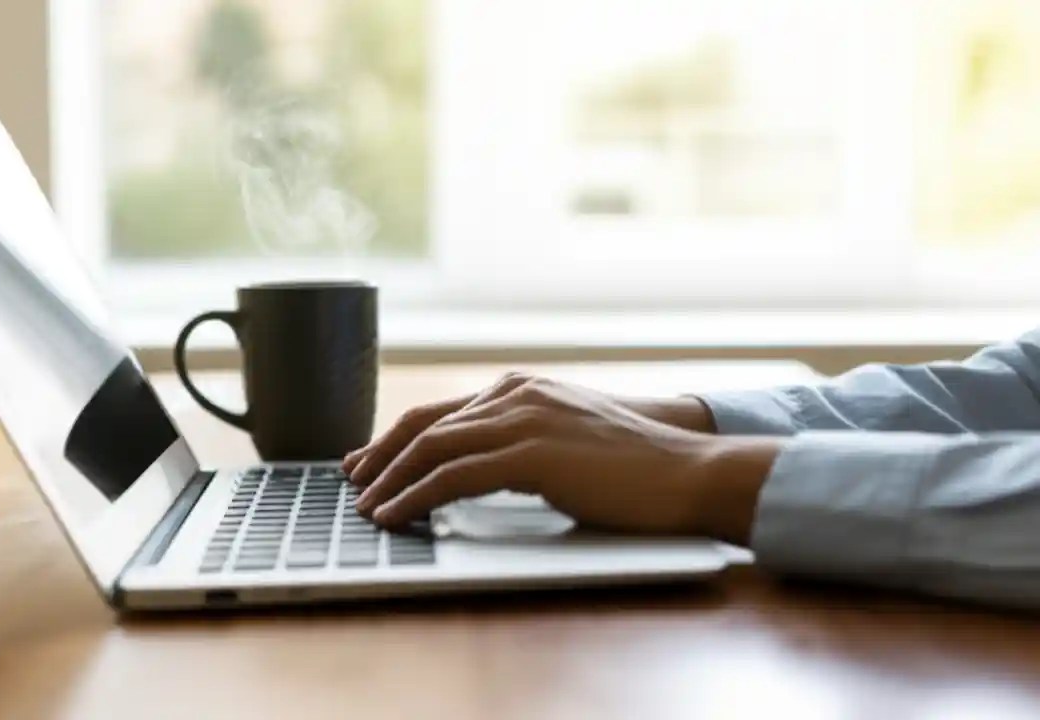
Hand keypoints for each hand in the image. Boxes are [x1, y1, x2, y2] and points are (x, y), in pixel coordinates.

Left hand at [343, 376, 717, 479]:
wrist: (688, 469)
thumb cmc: (635, 466)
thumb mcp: (567, 439)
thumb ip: (523, 440)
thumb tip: (481, 467)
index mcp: (522, 387)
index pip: (443, 410)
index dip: (398, 436)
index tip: (369, 460)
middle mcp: (515, 393)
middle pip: (424, 422)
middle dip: (380, 454)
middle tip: (352, 482)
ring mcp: (522, 418)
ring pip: (430, 446)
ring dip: (390, 479)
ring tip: (366, 508)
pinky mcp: (530, 453)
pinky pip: (451, 475)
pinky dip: (415, 497)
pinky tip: (395, 516)